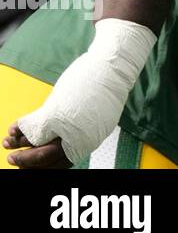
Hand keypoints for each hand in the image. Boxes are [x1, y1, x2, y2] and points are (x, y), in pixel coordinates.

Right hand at [5, 18, 154, 167]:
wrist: (112, 66)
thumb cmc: (104, 87)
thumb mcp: (95, 116)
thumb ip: (79, 130)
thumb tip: (59, 136)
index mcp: (90, 141)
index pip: (61, 163)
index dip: (41, 165)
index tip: (26, 166)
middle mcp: (80, 139)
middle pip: (46, 158)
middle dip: (26, 161)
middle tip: (12, 160)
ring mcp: (68, 127)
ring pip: (38, 146)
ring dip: (19, 146)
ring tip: (8, 143)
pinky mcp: (56, 113)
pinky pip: (33, 127)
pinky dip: (20, 128)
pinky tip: (12, 130)